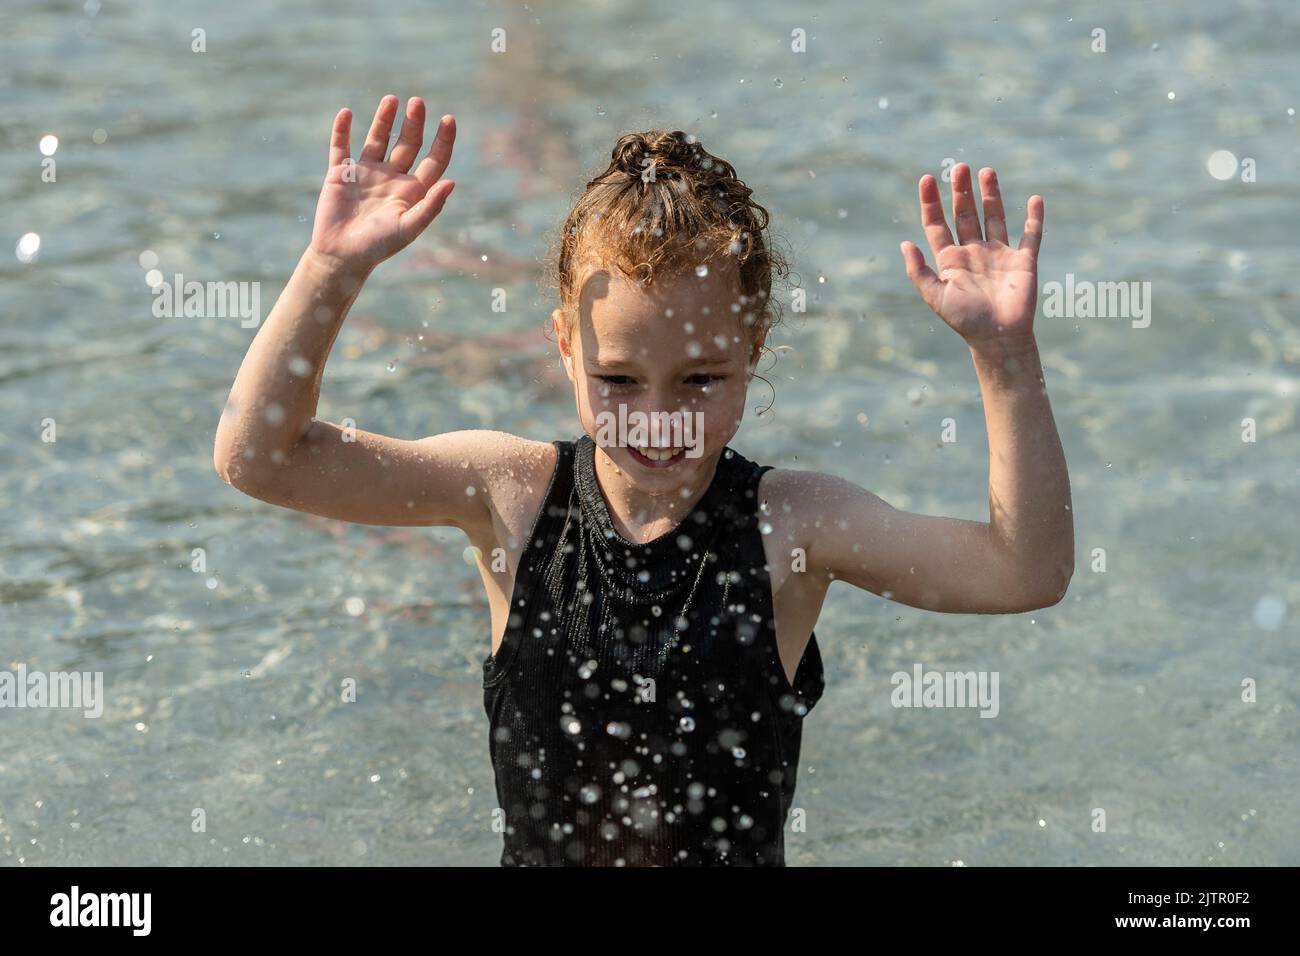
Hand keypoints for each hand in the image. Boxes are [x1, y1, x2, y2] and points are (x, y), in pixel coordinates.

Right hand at [309, 95, 456, 271]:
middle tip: (417, 103)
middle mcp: (392, 177)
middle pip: (408, 143)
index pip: (434, 160)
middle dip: (413, 123)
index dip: (443, 141)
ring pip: (378, 139)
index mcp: (413, 190)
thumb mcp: (409, 227)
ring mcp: (367, 173)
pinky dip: (342, 130)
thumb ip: (430, 206)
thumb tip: (452, 182)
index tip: (449, 120)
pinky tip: (346, 113)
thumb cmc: (379, 246)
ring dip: (384, 119)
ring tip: (392, 99)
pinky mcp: (340, 173)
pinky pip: (341, 146)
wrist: (342, 256)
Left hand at [900, 164, 1042, 344]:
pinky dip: (1034, 218)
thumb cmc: (964, 320)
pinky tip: (1035, 200)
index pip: (937, 225)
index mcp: (950, 260)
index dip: (931, 202)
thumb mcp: (935, 295)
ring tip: (986, 171)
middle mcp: (973, 252)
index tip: (927, 179)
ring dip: (991, 195)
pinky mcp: (1024, 261)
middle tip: (960, 167)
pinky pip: (1032, 235)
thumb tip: (904, 243)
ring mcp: (999, 254)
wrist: (998, 338)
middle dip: (961, 191)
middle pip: (965, 214)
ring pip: (994, 217)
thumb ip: (919, 270)